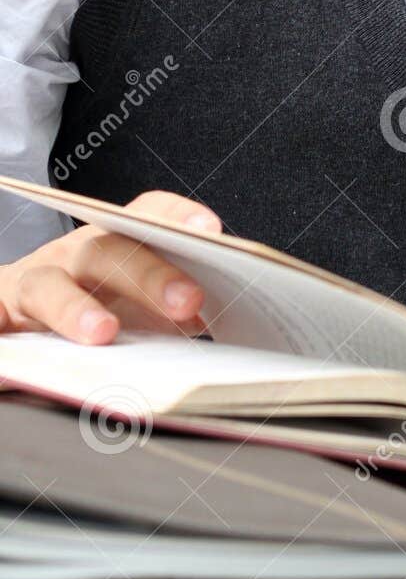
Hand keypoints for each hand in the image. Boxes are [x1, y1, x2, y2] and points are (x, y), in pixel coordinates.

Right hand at [0, 190, 221, 344]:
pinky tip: (7, 362)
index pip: (145, 216)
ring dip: (76, 308)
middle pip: (109, 253)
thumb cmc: (92, 307)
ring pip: (49, 287)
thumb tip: (213, 318)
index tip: (211, 230)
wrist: (18, 321)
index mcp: (115, 244)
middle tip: (188, 301)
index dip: (176, 216)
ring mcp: (33, 282)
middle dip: (150, 276)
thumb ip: (168, 309)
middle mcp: (73, 255)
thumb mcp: (134, 304)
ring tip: (102, 334)